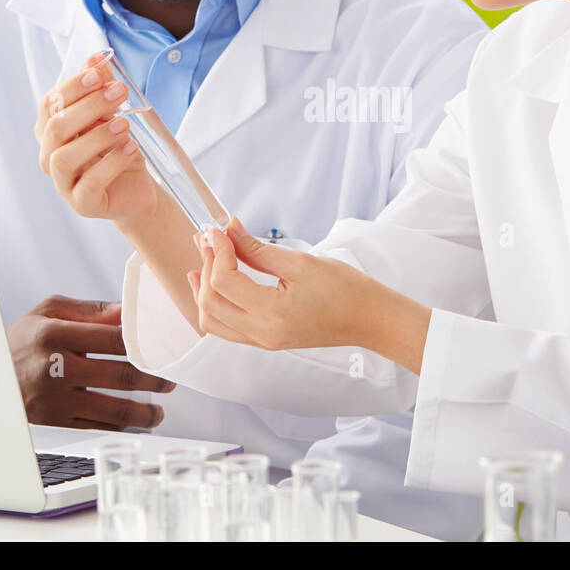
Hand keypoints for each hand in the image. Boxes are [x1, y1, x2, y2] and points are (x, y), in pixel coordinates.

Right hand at [6, 294, 176, 429]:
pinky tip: (135, 423)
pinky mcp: (55, 421)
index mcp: (55, 334)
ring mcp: (55, 399)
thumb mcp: (51, 311)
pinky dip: (121, 427)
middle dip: (154, 378)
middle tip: (170, 379)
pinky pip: (97, 427)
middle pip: (120, 375)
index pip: (114, 339)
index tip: (165, 346)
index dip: (145, 342)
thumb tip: (132, 310)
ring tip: (158, 412)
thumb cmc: (26, 338)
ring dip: (144, 413)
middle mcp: (54, 368)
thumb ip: (94, 310)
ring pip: (112, 409)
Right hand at [35, 57, 157, 221]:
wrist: (138, 190)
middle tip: (119, 93)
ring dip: (96, 136)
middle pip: (56, 128)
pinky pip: (90, 184)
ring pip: (64, 157)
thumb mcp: (113, 116)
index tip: (98, 75)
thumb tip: (97, 57)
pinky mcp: (83, 204)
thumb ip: (102, 88)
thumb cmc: (118, 152)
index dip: (72, 88)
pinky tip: (130, 148)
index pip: (49, 104)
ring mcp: (64, 183)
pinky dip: (111, 163)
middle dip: (88, 106)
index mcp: (52, 132)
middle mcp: (50, 156)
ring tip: (125, 125)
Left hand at [184, 218, 380, 350]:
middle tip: (208, 238)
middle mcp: (263, 333)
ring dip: (202, 290)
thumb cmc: (345, 289)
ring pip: (212, 321)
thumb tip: (230, 230)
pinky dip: (215, 304)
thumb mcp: (302, 262)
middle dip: (206, 266)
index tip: (217, 229)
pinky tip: (214, 285)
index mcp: (273, 313)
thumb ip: (259, 249)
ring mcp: (263, 341)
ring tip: (201, 262)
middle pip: (210, 303)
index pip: (225, 281)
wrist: (368, 318)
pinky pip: (226, 327)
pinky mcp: (266, 341)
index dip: (217, 250)